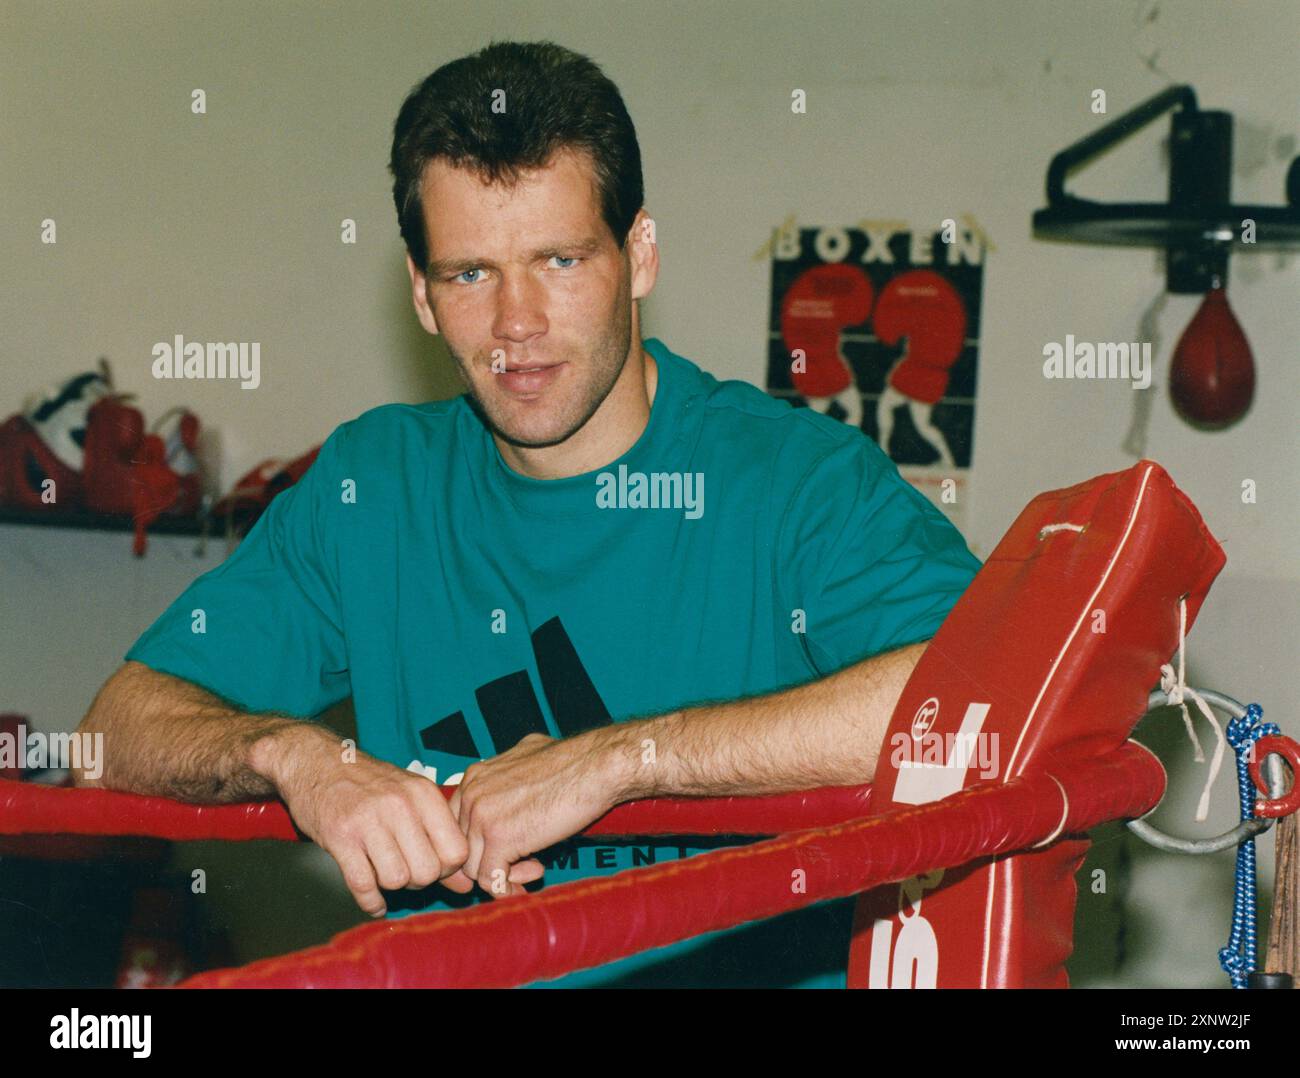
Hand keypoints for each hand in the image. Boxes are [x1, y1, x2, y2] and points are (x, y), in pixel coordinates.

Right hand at [248, 722, 537, 915]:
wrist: (317, 762)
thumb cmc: (369, 784)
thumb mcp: (411, 799)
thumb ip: (440, 838)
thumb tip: (465, 885)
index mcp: (423, 794)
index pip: (456, 851)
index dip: (448, 868)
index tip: (435, 866)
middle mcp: (399, 805)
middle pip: (428, 871)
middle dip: (419, 881)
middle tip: (407, 870)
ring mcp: (368, 821)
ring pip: (396, 879)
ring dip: (391, 885)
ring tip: (385, 872)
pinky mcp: (340, 838)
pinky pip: (363, 885)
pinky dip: (370, 901)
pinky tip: (373, 899)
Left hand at [445, 730, 628, 898]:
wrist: (595, 766)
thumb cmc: (573, 762)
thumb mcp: (526, 760)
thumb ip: (506, 780)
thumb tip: (509, 796)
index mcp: (475, 777)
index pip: (458, 825)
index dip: (480, 844)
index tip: (501, 854)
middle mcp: (471, 794)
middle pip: (464, 848)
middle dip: (492, 861)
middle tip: (524, 864)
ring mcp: (482, 817)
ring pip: (473, 867)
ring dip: (503, 875)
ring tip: (534, 869)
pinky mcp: (500, 838)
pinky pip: (490, 879)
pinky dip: (506, 888)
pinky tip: (528, 882)